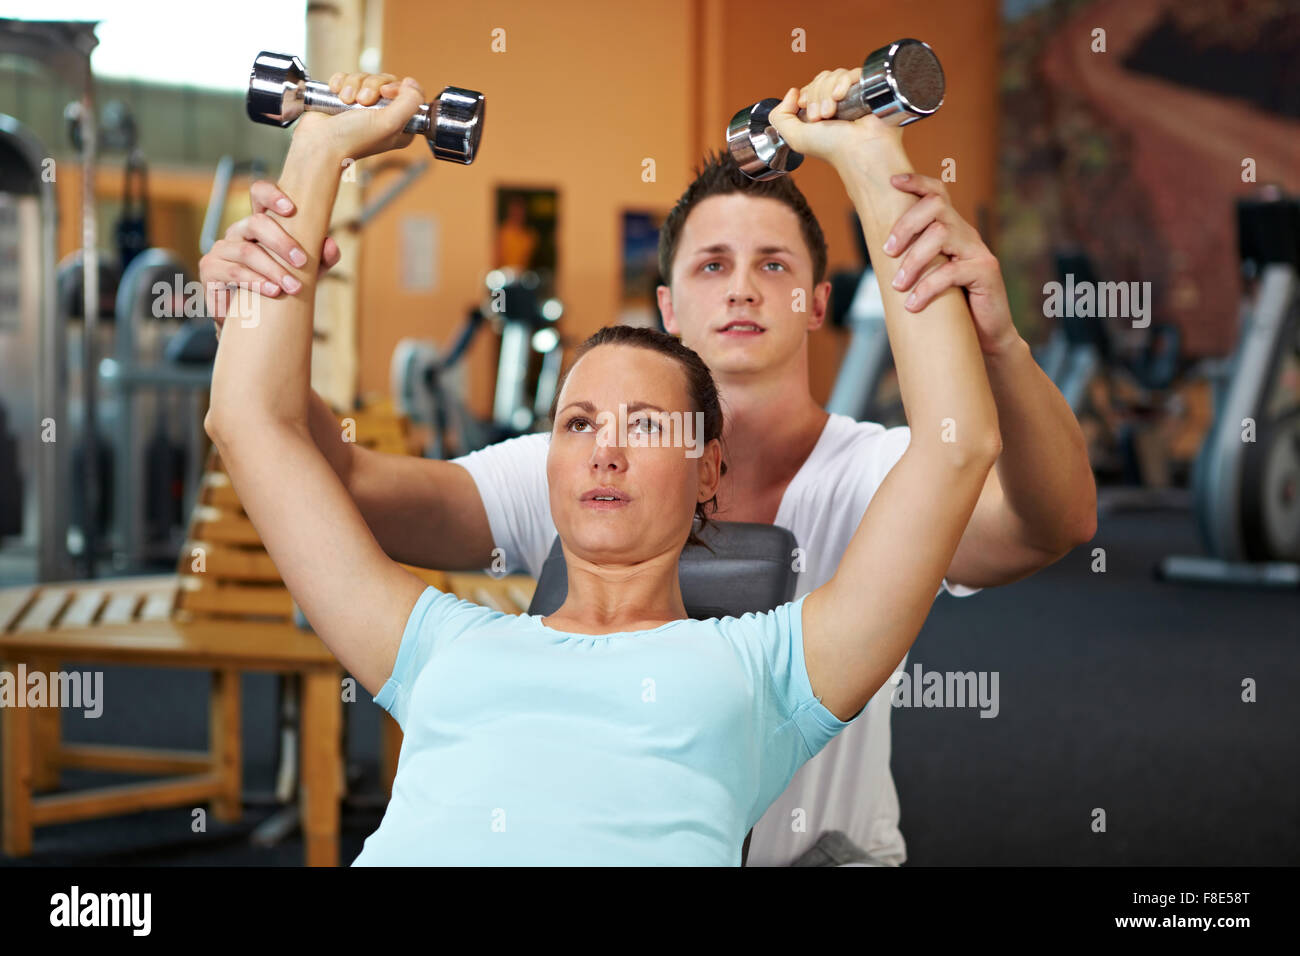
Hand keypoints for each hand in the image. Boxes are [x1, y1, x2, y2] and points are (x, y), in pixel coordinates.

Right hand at [200, 180, 341, 335]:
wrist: (253, 319)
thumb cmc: (281, 286)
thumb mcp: (308, 273)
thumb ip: (322, 259)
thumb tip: (329, 244)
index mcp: (260, 224)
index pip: (259, 194)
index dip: (272, 195)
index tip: (291, 208)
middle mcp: (238, 230)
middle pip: (256, 223)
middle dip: (282, 242)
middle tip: (302, 262)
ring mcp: (221, 248)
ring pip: (247, 251)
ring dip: (273, 269)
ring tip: (293, 287)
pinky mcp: (210, 269)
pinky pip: (233, 272)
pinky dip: (255, 282)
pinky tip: (272, 291)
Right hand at [295, 71, 425, 163]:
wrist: (320, 143)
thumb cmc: (353, 138)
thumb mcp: (391, 122)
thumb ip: (410, 102)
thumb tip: (411, 83)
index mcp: (401, 126)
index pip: (409, 93)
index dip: (397, 87)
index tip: (384, 93)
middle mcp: (384, 116)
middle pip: (385, 81)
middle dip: (371, 86)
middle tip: (362, 102)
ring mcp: (362, 108)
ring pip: (365, 78)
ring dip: (353, 86)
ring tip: (345, 101)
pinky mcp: (344, 100)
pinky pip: (346, 78)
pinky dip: (340, 82)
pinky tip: (336, 93)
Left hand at [767, 68, 901, 166]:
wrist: (859, 149)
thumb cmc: (832, 148)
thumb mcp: (794, 137)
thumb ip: (780, 117)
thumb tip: (792, 92)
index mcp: (820, 112)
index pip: (808, 88)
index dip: (805, 97)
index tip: (809, 114)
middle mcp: (835, 103)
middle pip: (819, 80)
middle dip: (816, 97)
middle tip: (821, 117)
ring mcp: (851, 95)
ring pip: (833, 75)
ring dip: (828, 93)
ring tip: (832, 113)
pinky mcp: (866, 88)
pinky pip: (851, 73)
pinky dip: (843, 83)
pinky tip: (842, 97)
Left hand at [883, 173, 1017, 355]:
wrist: (984, 335)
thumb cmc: (952, 306)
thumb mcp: (930, 276)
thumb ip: (915, 258)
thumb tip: (879, 250)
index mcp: (952, 230)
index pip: (937, 193)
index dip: (917, 182)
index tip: (892, 182)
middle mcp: (967, 234)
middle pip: (935, 207)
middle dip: (905, 225)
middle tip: (886, 252)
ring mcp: (979, 250)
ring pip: (941, 234)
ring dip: (913, 260)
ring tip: (897, 285)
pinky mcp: (986, 272)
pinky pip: (951, 272)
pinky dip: (927, 288)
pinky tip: (912, 305)